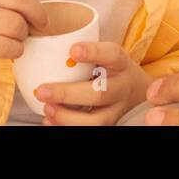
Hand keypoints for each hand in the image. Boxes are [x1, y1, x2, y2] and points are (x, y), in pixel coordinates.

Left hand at [37, 42, 151, 125]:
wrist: (137, 91)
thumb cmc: (113, 69)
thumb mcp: (107, 55)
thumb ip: (87, 51)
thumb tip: (47, 47)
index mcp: (121, 63)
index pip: (112, 54)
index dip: (93, 52)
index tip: (72, 50)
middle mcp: (122, 87)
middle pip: (99, 94)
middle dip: (67, 94)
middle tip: (42, 90)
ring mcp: (117, 110)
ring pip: (96, 121)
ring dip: (67, 117)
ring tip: (47, 108)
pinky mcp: (109, 124)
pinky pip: (90, 130)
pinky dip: (65, 127)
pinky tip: (50, 120)